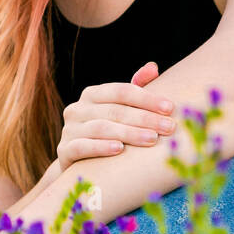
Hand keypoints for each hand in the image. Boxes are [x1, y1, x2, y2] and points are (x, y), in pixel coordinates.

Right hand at [56, 62, 175, 171]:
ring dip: (129, 133)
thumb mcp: (121, 109)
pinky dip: (101, 147)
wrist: (79, 166)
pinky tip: (119, 149)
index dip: (147, 98)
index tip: (170, 107)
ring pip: (101, 128)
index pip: (122, 91)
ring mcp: (68, 129)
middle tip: (169, 127)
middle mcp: (77, 108)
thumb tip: (153, 67)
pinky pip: (82, 146)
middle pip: (115, 110)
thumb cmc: (108, 133)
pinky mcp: (63, 151)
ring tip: (152, 139)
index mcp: (92, 94)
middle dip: (145, 118)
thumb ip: (136, 88)